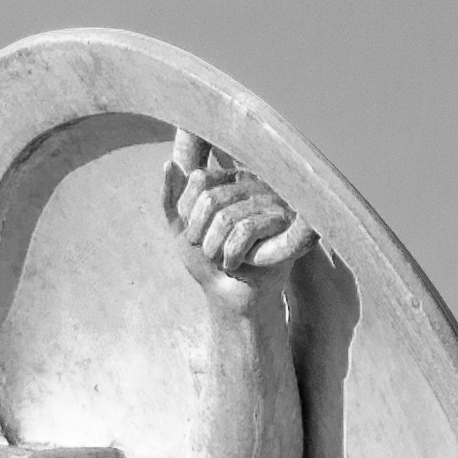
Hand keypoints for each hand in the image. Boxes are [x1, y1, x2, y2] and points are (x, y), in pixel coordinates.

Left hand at [161, 134, 309, 307]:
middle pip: (211, 200)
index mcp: (230, 180)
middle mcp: (255, 183)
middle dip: (199, 234)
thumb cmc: (208, 260)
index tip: (195, 233)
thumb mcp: (182, 229)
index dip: (189, 213)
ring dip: (214, 248)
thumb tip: (168, 164)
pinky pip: (247, 231)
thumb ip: (172, 199)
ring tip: (222, 259)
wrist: (231, 294)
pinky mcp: (290, 223)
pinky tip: (236, 263)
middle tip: (208, 251)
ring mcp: (274, 201)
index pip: (199, 179)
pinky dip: (232, 254)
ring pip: (227, 218)